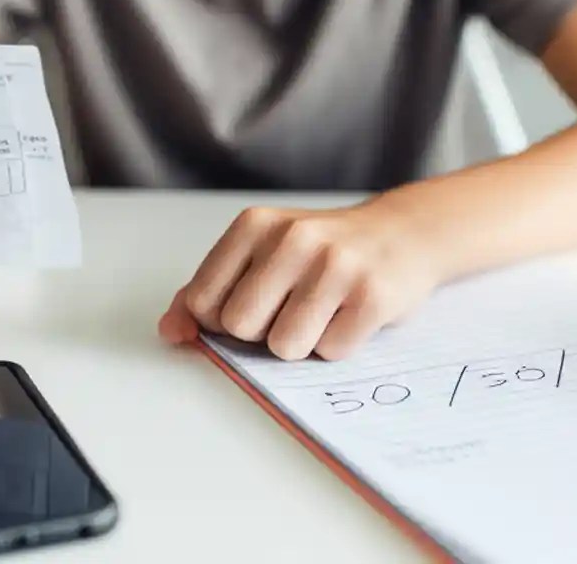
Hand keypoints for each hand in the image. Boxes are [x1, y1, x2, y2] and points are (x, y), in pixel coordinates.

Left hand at [158, 203, 439, 360]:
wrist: (404, 234)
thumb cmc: (321, 252)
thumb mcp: (261, 255)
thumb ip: (207, 292)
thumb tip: (172, 332)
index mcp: (256, 225)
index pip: (204, 303)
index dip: (225, 319)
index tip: (255, 303)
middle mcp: (294, 238)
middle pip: (240, 327)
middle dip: (263, 332)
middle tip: (293, 306)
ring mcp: (337, 265)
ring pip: (285, 346)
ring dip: (303, 342)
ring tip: (324, 310)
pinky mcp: (373, 295)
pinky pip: (330, 352)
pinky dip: (338, 344)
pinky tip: (351, 314)